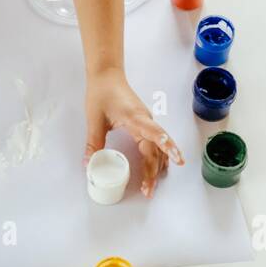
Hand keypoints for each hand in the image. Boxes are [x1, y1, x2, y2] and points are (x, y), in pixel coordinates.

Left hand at [83, 67, 184, 196]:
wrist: (107, 76)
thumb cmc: (102, 93)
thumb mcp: (95, 119)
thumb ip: (93, 142)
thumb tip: (89, 163)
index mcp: (135, 117)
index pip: (154, 134)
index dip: (165, 146)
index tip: (176, 158)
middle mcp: (145, 120)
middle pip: (155, 149)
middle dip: (153, 171)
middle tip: (147, 190)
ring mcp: (147, 122)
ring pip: (157, 149)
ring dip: (156, 167)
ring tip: (150, 186)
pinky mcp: (145, 124)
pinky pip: (155, 144)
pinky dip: (157, 157)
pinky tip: (158, 169)